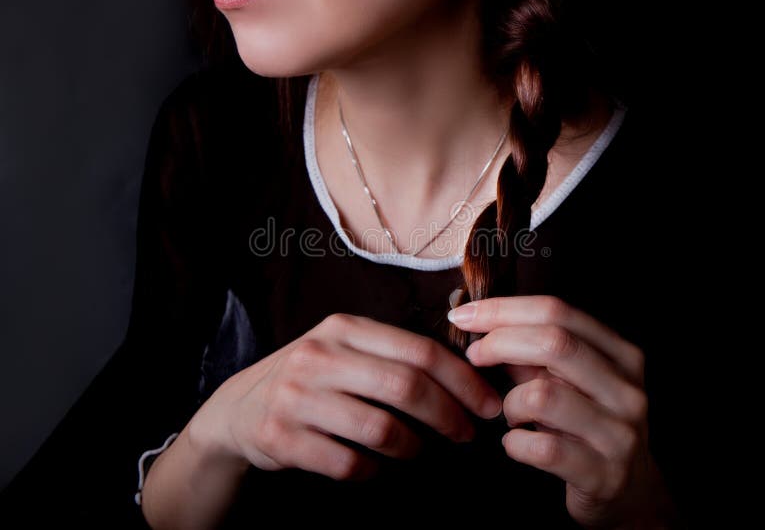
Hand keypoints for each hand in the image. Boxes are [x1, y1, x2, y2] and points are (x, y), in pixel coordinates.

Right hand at [188, 313, 502, 480]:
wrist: (238, 409)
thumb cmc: (313, 379)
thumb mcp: (345, 350)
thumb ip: (393, 356)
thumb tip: (466, 379)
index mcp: (344, 329)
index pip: (419, 350)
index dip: (463, 380)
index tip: (489, 405)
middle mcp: (319, 355)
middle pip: (405, 387)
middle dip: (449, 416)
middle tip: (468, 435)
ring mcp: (296, 396)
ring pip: (380, 429)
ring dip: (413, 448)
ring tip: (420, 452)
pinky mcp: (280, 437)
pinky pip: (348, 464)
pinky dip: (373, 472)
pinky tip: (376, 468)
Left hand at [448, 295, 679, 528]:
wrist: (630, 492)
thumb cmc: (586, 425)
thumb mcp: (565, 381)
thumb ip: (531, 353)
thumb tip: (480, 321)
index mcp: (620, 354)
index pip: (557, 311)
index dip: (503, 309)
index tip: (464, 315)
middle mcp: (626, 388)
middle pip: (553, 342)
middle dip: (499, 343)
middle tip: (473, 356)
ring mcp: (621, 433)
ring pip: (543, 395)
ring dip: (509, 402)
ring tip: (509, 414)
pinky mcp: (605, 474)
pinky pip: (543, 448)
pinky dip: (515, 443)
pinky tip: (513, 443)